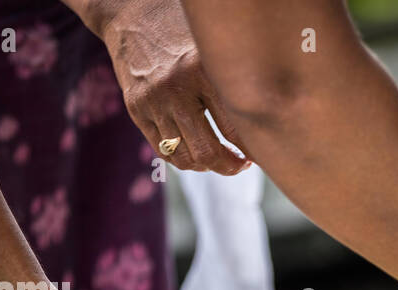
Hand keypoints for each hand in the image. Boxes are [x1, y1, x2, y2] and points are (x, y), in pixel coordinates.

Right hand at [83, 0, 250, 173]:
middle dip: (231, 166)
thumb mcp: (213, 49)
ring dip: (207, 166)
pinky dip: (185, 159)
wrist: (131, 14)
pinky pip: (164, 151)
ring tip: (220, 159)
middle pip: (208, 151)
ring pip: (185, 158)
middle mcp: (175, 88)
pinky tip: (198, 152)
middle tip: (242, 164)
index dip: (253, 149)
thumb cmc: (184, 31)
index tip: (263, 153)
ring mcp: (152, 102)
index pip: (235, 129)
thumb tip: (266, 123)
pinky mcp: (136, 110)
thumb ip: (234, 83)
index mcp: (202, 70)